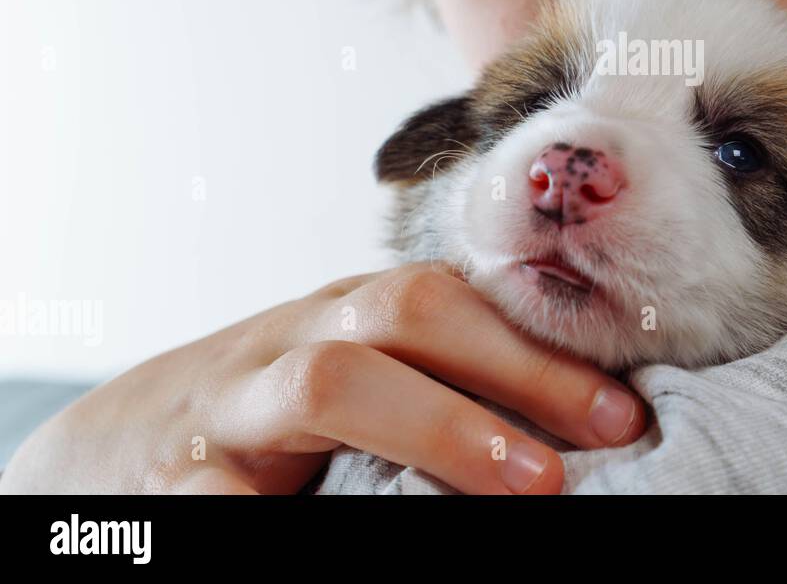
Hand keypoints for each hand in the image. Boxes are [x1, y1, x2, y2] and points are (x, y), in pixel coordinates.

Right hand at [0, 262, 645, 493]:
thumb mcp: (349, 377)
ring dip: (440, 424)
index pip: (454, 298)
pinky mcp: (176, 481)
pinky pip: (232, 495)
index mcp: (346, 314)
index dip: (545, 347)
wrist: (109, 446)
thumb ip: (437, 382)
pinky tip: (363, 535)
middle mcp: (296, 339)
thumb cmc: (266, 414)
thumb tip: (580, 430)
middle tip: (606, 434)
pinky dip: (291, 514)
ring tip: (531, 483)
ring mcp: (232, 404)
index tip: (631, 410)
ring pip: (329, 379)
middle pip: (405, 310)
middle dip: (516, 367)